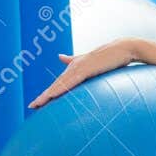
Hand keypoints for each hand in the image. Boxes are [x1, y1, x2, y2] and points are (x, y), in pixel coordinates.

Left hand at [29, 41, 143, 107]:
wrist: (123, 48)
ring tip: (37, 104)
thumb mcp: (90, 60)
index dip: (48, 93)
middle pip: (55, 85)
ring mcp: (78, 68)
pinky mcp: (85, 69)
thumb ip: (73, 59)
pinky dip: (61, 89)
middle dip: (43, 97)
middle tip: (32, 106)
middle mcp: (73, 67)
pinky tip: (52, 95)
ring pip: (60, 85)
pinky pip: (70, 82)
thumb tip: (59, 56)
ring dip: (48, 95)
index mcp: (74, 67)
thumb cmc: (111, 56)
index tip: (39, 102)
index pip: (59, 83)